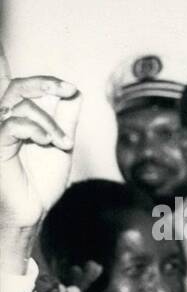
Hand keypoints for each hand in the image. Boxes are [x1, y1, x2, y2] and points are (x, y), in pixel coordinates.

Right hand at [0, 46, 80, 240]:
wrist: (33, 209)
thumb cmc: (42, 180)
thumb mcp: (60, 144)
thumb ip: (65, 119)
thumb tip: (75, 93)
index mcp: (16, 119)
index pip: (21, 88)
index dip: (44, 82)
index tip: (72, 89)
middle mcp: (2, 121)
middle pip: (17, 88)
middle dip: (46, 85)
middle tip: (69, 92)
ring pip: (20, 106)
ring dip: (49, 121)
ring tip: (63, 142)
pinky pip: (11, 124)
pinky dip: (35, 129)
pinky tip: (47, 142)